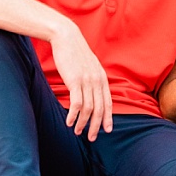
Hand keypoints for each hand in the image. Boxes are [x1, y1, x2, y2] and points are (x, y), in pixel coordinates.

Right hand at [51, 22, 112, 140]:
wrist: (66, 37)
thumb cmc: (75, 53)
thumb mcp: (89, 66)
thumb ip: (92, 78)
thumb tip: (91, 90)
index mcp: (102, 78)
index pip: (108, 102)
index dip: (108, 117)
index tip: (107, 130)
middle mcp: (98, 81)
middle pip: (100, 109)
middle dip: (96, 125)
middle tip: (92, 138)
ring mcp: (87, 81)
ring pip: (88, 108)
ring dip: (83, 123)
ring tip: (78, 132)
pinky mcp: (75, 80)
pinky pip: (77, 103)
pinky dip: (74, 115)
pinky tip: (69, 123)